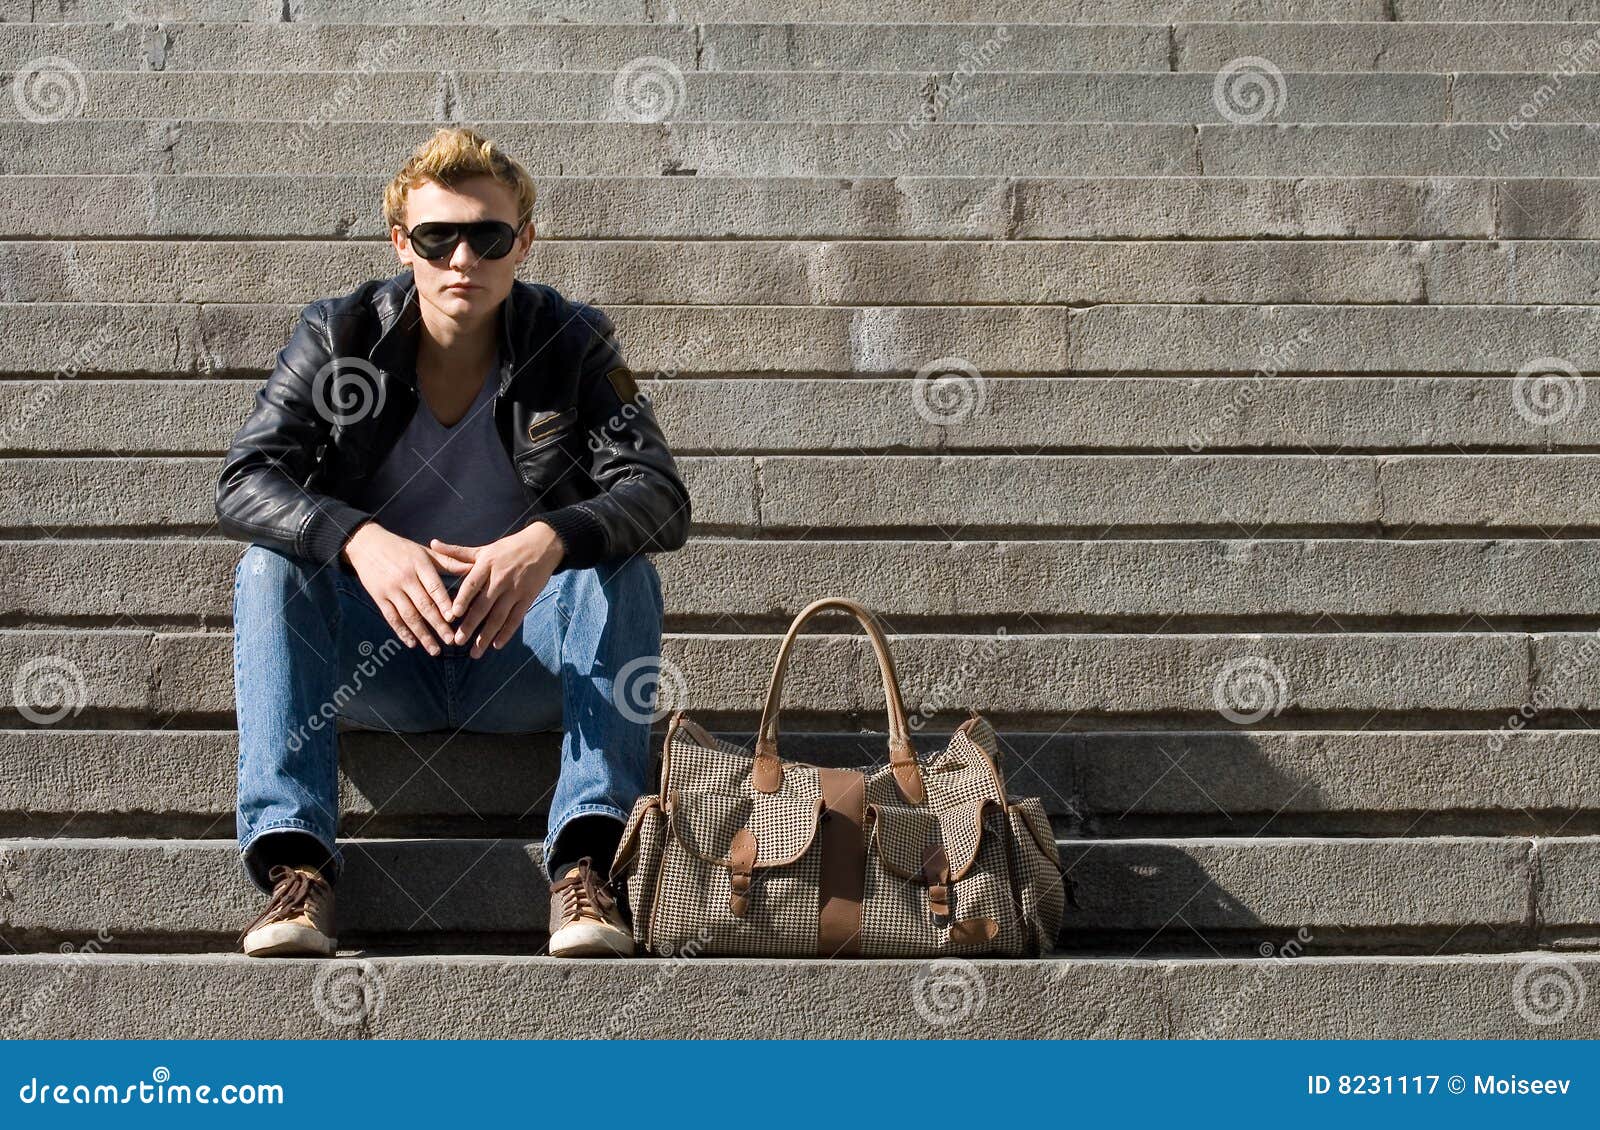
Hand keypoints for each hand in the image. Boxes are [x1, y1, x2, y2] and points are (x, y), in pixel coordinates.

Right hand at [339, 521, 464, 655]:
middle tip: (451, 640)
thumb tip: (474, 567)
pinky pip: (391, 618)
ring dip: (422, 634)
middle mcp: (405, 578)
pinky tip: (412, 643)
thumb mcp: (424, 551)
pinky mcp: (378, 598)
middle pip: (423, 605)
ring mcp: (391, 589)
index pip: (434, 587)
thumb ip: (449, 561)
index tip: (454, 618)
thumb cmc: (401, 548)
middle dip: (438, 625)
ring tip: (435, 650)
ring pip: (408, 616)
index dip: (444, 603)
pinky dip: (402, 632)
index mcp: (419, 565)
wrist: (366, 544)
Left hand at [429, 523, 564, 658]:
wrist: (543, 545)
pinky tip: (496, 645)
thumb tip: (432, 544)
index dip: (463, 599)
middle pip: (483, 605)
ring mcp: (515, 590)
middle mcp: (501, 579)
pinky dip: (507, 633)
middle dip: (470, 625)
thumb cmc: (508, 548)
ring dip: (486, 636)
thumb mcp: (484, 549)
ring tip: (475, 652)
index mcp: (487, 565)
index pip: (472, 584)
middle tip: (458, 642)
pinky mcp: (528, 598)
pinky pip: (516, 619)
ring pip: (499, 616)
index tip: (453, 614)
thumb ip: (457, 552)